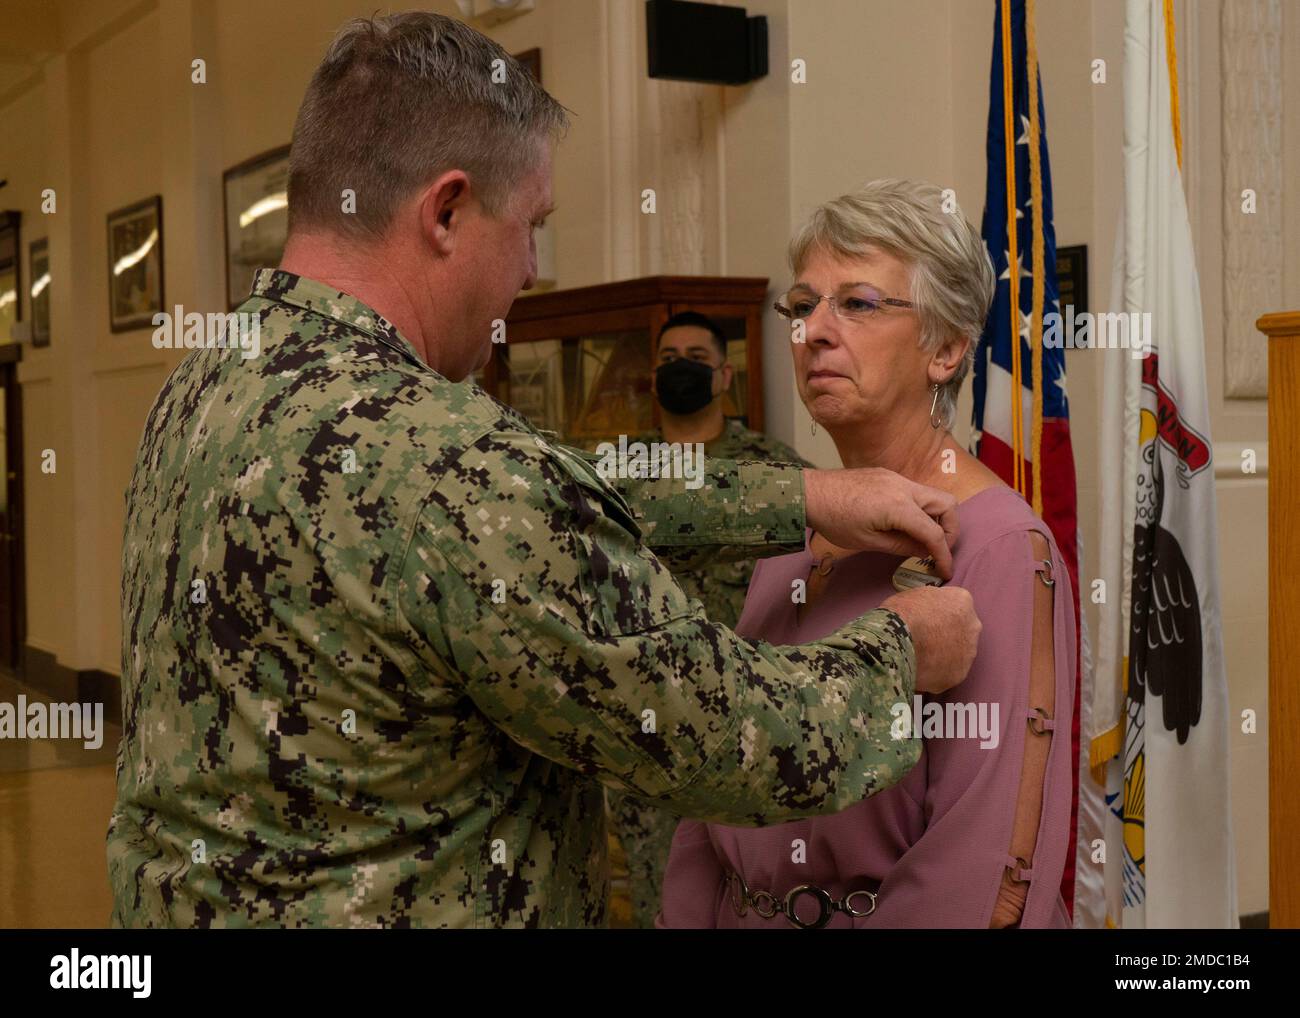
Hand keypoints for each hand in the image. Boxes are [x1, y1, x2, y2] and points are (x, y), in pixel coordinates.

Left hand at [803, 468, 958, 578]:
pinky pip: (915, 491)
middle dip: (951, 530)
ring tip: (922, 540)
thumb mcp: (867, 542)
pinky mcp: (888, 476)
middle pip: (948, 505)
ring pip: (933, 496)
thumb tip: (924, 552)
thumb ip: (901, 546)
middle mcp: (904, 487)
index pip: (935, 533)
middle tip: (938, 550)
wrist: (810, 492)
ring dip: (936, 518)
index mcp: (900, 506)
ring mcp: (897, 478)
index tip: (945, 571)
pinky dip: (920, 508)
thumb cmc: (834, 519)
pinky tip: (905, 524)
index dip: (944, 555)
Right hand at [880, 585, 979, 693]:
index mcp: (962, 601)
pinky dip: (936, 673)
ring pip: (958, 654)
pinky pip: (947, 673)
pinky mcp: (958, 675)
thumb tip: (928, 610)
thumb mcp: (916, 594)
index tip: (927, 619)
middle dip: (947, 635)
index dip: (939, 613)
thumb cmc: (902, 613)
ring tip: (919, 658)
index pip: (956, 605)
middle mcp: (973, 626)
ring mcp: (968, 653)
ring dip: (944, 655)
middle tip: (925, 639)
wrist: (896, 641)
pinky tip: (918, 671)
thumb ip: (930, 602)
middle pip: (962, 630)